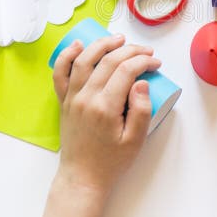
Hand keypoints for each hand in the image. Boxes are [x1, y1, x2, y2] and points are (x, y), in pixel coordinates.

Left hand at [51, 35, 160, 195]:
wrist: (83, 177)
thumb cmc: (111, 162)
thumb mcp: (135, 141)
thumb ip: (141, 110)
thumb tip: (141, 82)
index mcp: (105, 108)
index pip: (126, 71)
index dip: (143, 62)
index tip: (156, 63)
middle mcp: (85, 98)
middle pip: (108, 61)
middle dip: (130, 50)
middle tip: (146, 52)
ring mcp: (71, 98)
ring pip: (84, 60)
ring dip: (102, 44)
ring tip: (119, 39)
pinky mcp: (64, 101)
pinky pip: (60, 73)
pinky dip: (67, 56)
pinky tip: (78, 44)